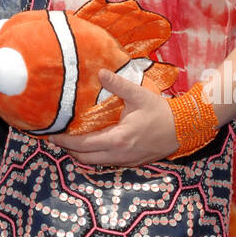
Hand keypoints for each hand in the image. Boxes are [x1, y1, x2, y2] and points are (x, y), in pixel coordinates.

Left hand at [49, 70, 178, 166]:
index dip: (64, 141)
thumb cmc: (161, 112)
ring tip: (70, 141)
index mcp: (118, 139)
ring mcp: (126, 161)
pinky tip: (92, 145)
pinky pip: (107, 163)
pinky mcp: (132, 163)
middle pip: (84, 159)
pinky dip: (95, 157)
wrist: (184, 129)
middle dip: (68, 150)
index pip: (82, 145)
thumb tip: (99, 72)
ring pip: (95, 164)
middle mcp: (119, 154)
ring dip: (81, 155)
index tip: (51, 134)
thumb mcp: (139, 95)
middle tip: (56, 138)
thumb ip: (118, 84)